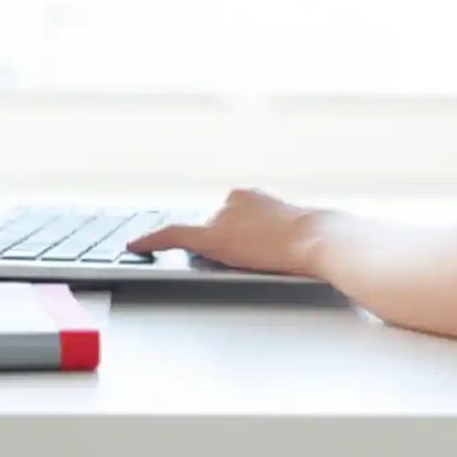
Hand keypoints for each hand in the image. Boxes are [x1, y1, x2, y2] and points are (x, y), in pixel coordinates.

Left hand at [127, 188, 324, 276]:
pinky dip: (152, 239)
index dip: (222, 233)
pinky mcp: (213, 236)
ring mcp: (222, 217)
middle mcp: (232, 199)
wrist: (321, 239)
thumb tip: (271, 243)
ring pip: (206, 239)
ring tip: (254, 260)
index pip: (227, 216)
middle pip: (214, 230)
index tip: (217, 242)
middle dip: (226, 247)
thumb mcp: (300, 230)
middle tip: (255, 259)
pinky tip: (134, 244)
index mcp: (252, 196)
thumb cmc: (320, 238)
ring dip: (219, 252)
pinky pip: (174, 235)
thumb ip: (278, 232)